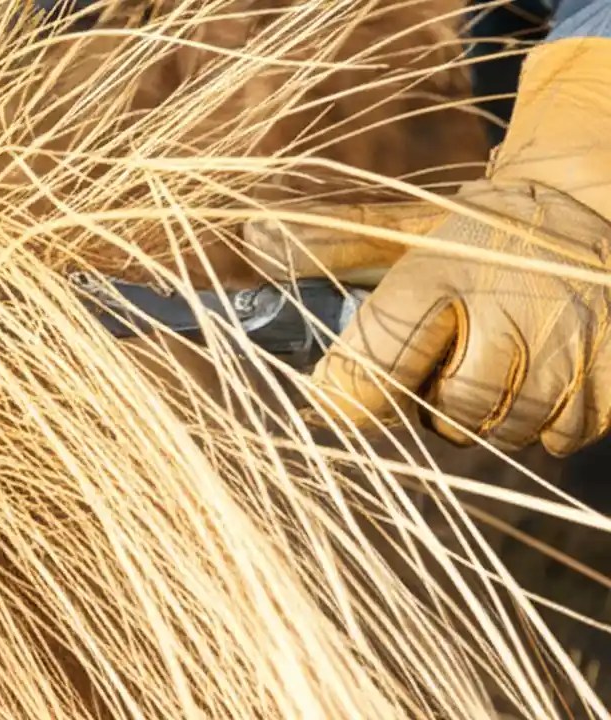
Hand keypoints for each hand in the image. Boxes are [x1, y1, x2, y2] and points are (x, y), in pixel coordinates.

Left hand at [243, 37, 610, 455]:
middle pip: (450, 410)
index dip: (352, 392)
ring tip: (495, 360)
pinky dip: (542, 423)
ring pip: (501, 431)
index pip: (382, 353)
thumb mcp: (408, 229)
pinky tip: (542, 373)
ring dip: (486, 415)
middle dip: (435, 402)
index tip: (333, 401)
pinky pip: (557, 440)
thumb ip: (333, 245)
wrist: (593, 210)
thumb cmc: (479, 235)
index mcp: (445, 269)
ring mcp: (573, 344)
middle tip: (444, 363)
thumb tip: (252, 241)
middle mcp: (512, 305)